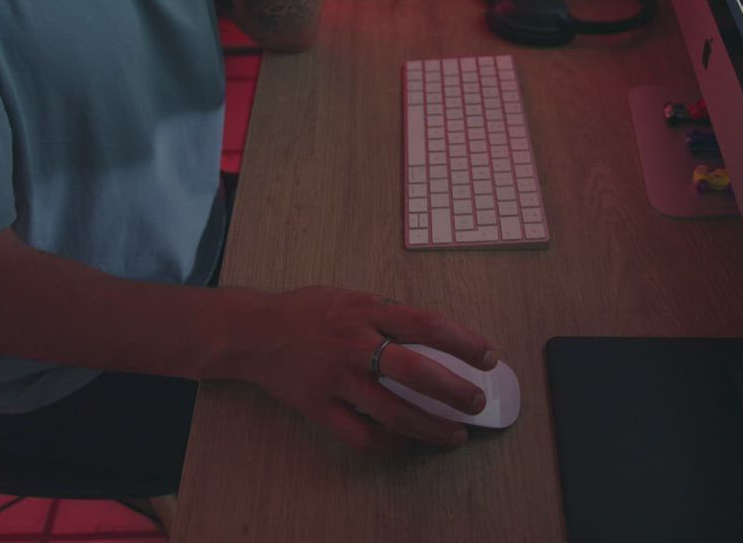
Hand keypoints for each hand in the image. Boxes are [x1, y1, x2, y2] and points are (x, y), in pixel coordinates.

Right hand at [242, 286, 497, 454]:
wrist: (253, 331)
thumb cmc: (309, 312)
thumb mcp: (352, 297)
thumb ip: (388, 315)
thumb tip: (433, 335)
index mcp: (368, 311)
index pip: (427, 325)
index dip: (464, 343)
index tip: (488, 358)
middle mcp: (355, 344)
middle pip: (416, 372)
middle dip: (455, 391)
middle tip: (476, 404)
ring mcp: (336, 378)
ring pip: (393, 412)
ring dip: (430, 428)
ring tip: (454, 436)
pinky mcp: (319, 407)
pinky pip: (360, 435)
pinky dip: (389, 444)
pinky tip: (406, 444)